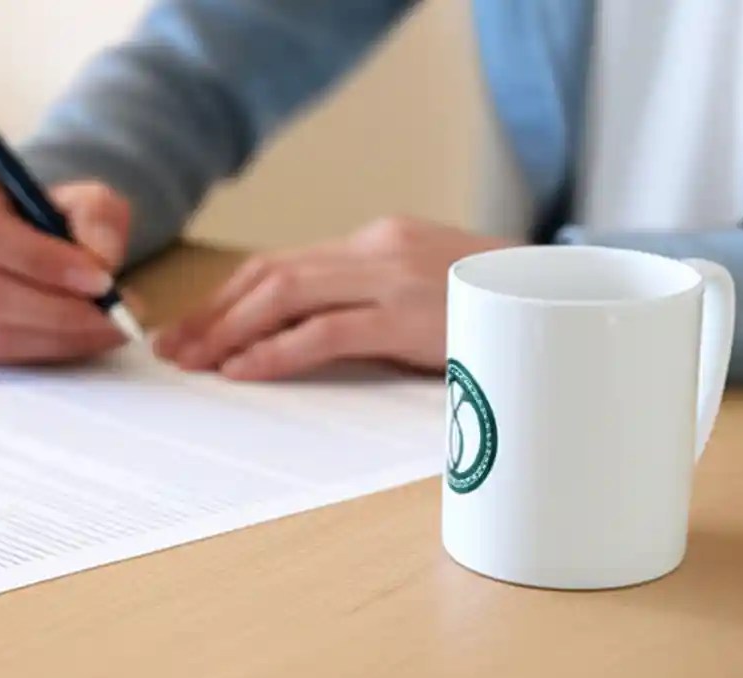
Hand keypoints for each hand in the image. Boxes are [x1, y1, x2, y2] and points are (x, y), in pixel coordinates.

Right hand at [0, 179, 130, 365]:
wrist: (5, 243)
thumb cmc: (37, 218)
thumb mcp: (76, 198)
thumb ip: (97, 215)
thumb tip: (102, 257)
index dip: (44, 262)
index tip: (103, 279)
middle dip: (60, 312)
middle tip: (117, 318)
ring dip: (59, 339)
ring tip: (109, 331)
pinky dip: (44, 353)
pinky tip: (78, 340)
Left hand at [154, 217, 512, 379]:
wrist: (570, 301)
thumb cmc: (496, 309)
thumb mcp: (422, 296)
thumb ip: (367, 305)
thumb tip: (300, 338)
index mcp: (375, 241)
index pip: (280, 264)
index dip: (225, 297)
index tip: (189, 328)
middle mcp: (376, 248)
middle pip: (269, 275)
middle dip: (212, 313)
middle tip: (172, 349)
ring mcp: (392, 277)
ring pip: (285, 295)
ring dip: (229, 331)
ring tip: (194, 363)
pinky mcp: (409, 315)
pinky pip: (325, 332)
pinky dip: (276, 351)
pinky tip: (244, 371)